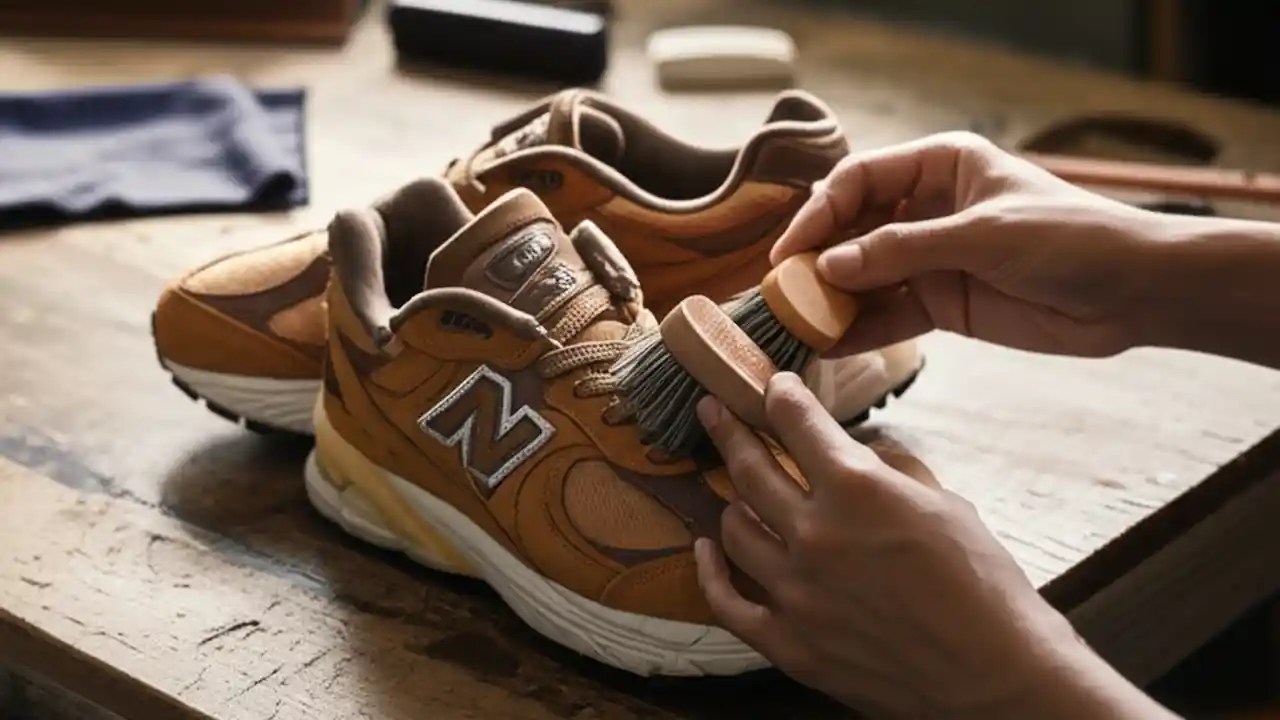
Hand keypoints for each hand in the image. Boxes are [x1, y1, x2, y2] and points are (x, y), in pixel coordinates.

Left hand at [694, 372, 1175, 718]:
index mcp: (857, 489)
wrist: (996, 679)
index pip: (796, 423)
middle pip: (749, 468)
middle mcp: (815, 534)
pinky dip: (708, 570)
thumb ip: (890, 472)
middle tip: (714, 411)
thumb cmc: (985, 588)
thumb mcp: (946, 505)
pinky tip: (703, 548)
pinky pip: (726, 600)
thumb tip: (860, 454)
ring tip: (734, 490)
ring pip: (734, 529)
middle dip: (729, 429)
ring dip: (732, 501)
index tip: (773, 386)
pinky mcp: (788, 643)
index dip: (780, 395)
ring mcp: (795, 592)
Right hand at [772, 132, 1185, 357]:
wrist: (1133, 292)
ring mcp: (932, 259)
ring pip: (865, 276)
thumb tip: (829, 268)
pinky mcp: (943, 304)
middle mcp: (928, 209)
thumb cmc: (1069, 238)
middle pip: (853, 230)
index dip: (820, 213)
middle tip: (782, 293)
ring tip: (796, 325)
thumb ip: (902, 251)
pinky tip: (829, 345)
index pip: (859, 181)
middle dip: (817, 260)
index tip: (790, 251)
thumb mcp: (982, 236)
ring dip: (831, 299)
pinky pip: (890, 315)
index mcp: (939, 167)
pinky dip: (860, 330)